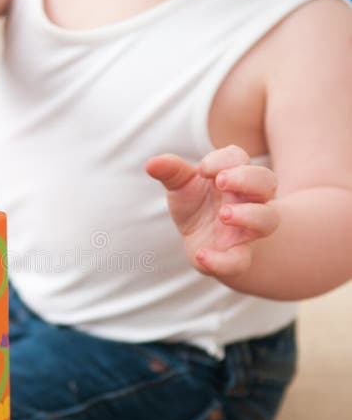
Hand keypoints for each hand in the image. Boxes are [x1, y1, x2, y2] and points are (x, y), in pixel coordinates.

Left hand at [145, 145, 279, 278]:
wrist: (204, 242)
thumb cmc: (197, 205)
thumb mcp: (181, 185)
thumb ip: (171, 171)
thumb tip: (151, 164)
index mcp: (235, 176)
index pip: (240, 157)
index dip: (224, 159)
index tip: (202, 170)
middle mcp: (248, 200)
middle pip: (267, 182)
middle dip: (247, 178)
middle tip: (221, 182)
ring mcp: (247, 230)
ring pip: (268, 219)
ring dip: (249, 215)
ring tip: (224, 214)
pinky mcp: (238, 257)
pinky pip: (239, 261)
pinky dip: (221, 260)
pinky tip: (201, 254)